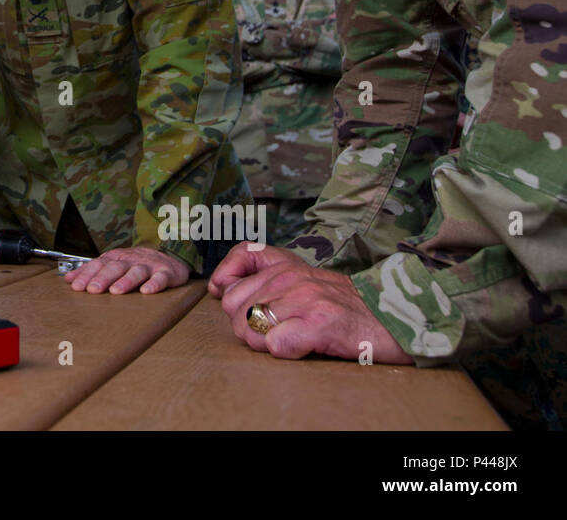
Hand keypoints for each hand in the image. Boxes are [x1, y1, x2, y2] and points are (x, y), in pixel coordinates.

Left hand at [64, 246, 189, 293]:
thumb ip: (91, 272)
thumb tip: (68, 279)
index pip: (99, 265)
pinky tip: (147, 291)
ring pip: (136, 272)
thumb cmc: (135, 264)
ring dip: (125, 281)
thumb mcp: (112, 264)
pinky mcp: (166, 273)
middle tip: (92, 289)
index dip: (86, 275)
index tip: (75, 286)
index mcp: (116, 258)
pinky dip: (154, 284)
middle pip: (115, 267)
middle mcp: (130, 260)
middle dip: (102, 278)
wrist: (168, 257)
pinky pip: (160, 278)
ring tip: (115, 291)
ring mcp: (148, 266)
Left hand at [210, 245, 411, 362]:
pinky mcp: (319, 324)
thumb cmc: (346, 305)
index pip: (229, 275)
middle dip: (249, 328)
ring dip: (268, 343)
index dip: (227, 293)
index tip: (241, 304)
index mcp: (284, 265)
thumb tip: (219, 288)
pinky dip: (287, 352)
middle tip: (279, 331)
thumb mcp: (304, 278)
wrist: (396, 317)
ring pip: (251, 329)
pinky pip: (276, 345)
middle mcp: (290, 278)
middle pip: (234, 309)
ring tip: (295, 339)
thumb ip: (265, 276)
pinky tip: (307, 347)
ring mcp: (304, 299)